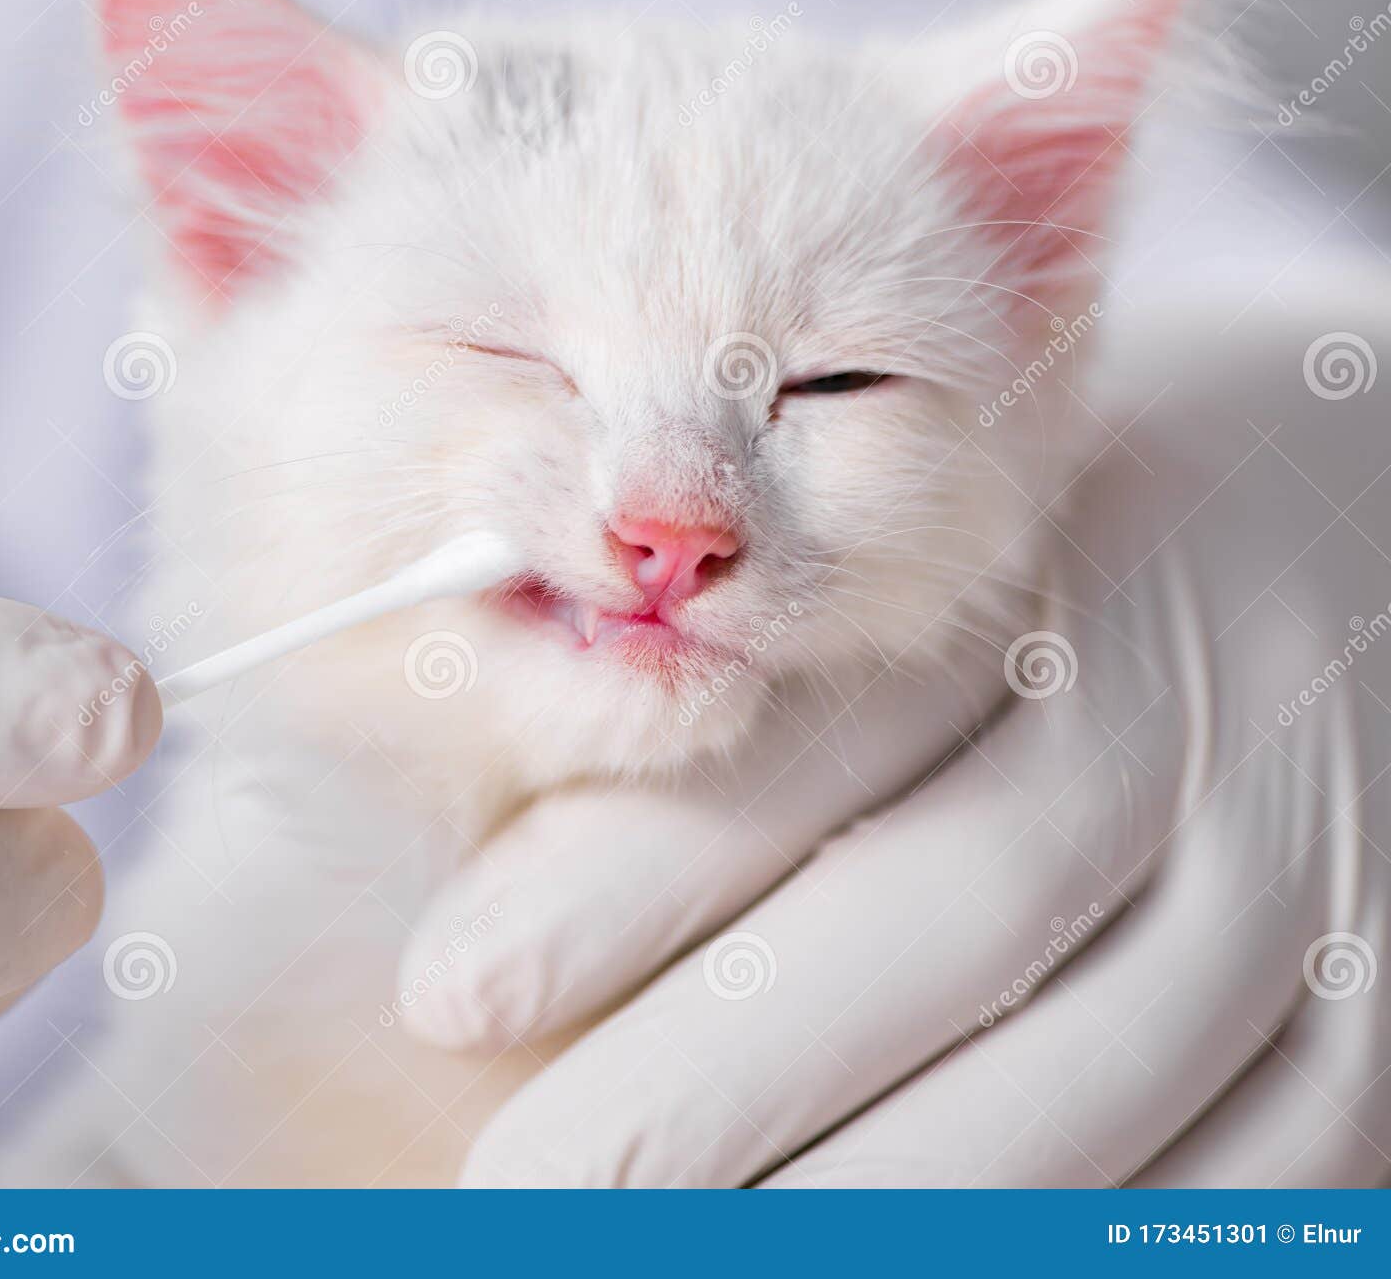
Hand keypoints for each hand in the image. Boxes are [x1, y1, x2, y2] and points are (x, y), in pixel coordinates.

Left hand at [400, 294, 1390, 1186]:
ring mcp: (1316, 893)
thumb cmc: (1089, 567)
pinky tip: (870, 1258)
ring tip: (644, 1246)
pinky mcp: (1371, 1041)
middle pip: (944, 922)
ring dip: (858, 1205)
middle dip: (708, 1086)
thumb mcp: (947, 569)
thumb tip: (535, 892)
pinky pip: (1224, 1197)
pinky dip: (1045, 1254)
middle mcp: (1208, 722)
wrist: (1354, 541)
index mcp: (1075, 567)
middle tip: (522, 1190)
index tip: (450, 992)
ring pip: (1076, 1090)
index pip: (832, 736)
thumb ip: (785, 693)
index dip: (631, 877)